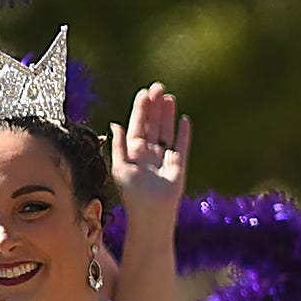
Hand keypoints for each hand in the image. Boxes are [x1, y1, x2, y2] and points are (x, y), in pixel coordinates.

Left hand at [110, 84, 191, 219]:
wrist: (151, 213)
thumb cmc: (132, 193)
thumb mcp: (120, 166)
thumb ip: (118, 145)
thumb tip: (115, 123)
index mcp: (133, 152)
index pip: (137, 125)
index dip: (141, 109)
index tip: (144, 93)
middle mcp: (148, 153)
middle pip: (152, 125)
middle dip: (155, 107)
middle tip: (158, 87)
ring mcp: (164, 158)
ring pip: (166, 131)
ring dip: (168, 115)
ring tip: (169, 97)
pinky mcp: (178, 165)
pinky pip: (181, 145)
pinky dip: (184, 133)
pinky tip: (184, 119)